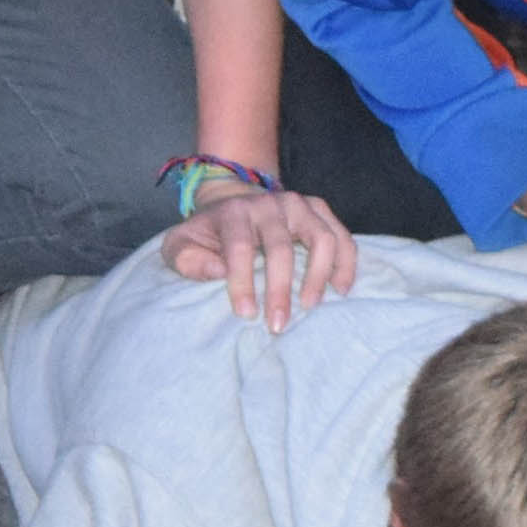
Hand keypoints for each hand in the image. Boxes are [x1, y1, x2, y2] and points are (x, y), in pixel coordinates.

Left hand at [159, 176, 358, 325]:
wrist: (233, 202)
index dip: (243, 281)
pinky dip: (345, 262)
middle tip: (277, 325)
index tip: (245, 314)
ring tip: (311, 306)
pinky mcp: (318, 209)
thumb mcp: (180, 245)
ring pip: (320, 237)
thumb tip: (217, 272)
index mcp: (233, 212)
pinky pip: (341, 235)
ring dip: (319, 275)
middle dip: (280, 289)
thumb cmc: (208, 235)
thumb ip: (187, 260)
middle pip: (280, 246)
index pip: (239, 246)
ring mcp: (298, 204)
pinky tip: (340, 289)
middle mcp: (269, 203)